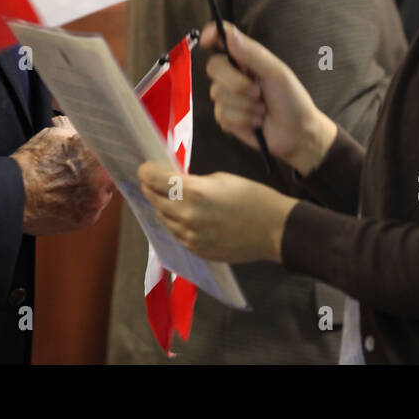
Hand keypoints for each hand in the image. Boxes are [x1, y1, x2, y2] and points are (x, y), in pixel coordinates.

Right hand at [11, 116, 113, 234]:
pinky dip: (84, 205)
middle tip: (83, 170)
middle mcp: (102, 179)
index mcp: (98, 154)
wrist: (14, 194)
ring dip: (93, 189)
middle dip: (100, 171)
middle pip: (112, 173)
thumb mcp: (55, 135)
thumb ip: (77, 130)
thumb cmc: (32, 164)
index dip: (110, 151)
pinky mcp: (88, 219)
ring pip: (103, 192)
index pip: (116, 150)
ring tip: (70, 185)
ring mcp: (97, 200)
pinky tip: (67, 199)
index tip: (107, 151)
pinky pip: (93, 209)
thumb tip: (83, 126)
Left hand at [137, 162, 297, 262]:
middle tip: (149, 180)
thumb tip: (175, 183)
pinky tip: (178, 215)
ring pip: (162, 218)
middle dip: (149, 187)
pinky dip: (173, 222)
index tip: (145, 168)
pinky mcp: (196, 250)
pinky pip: (175, 234)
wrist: (274, 230)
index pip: (154, 180)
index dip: (146, 172)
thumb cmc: (252, 197)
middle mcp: (186, 216)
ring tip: (164, 197)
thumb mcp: (221, 178)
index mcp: (193, 192)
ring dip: (160, 206)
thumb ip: (193, 182)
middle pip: (154, 200)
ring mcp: (190, 237)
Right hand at [200, 22, 336, 174]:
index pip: (223, 38)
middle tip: (258, 92)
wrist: (296, 134)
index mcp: (247, 58)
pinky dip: (243, 119)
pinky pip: (222, 114)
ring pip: (218, 94)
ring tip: (263, 110)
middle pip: (213, 66)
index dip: (211, 34)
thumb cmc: (291, 100)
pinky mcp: (226, 117)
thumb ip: (252, 54)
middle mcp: (234, 74)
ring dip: (245, 105)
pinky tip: (256, 122)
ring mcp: (228, 96)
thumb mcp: (276, 73)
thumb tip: (229, 34)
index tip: (206, 40)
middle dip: (236, 82)